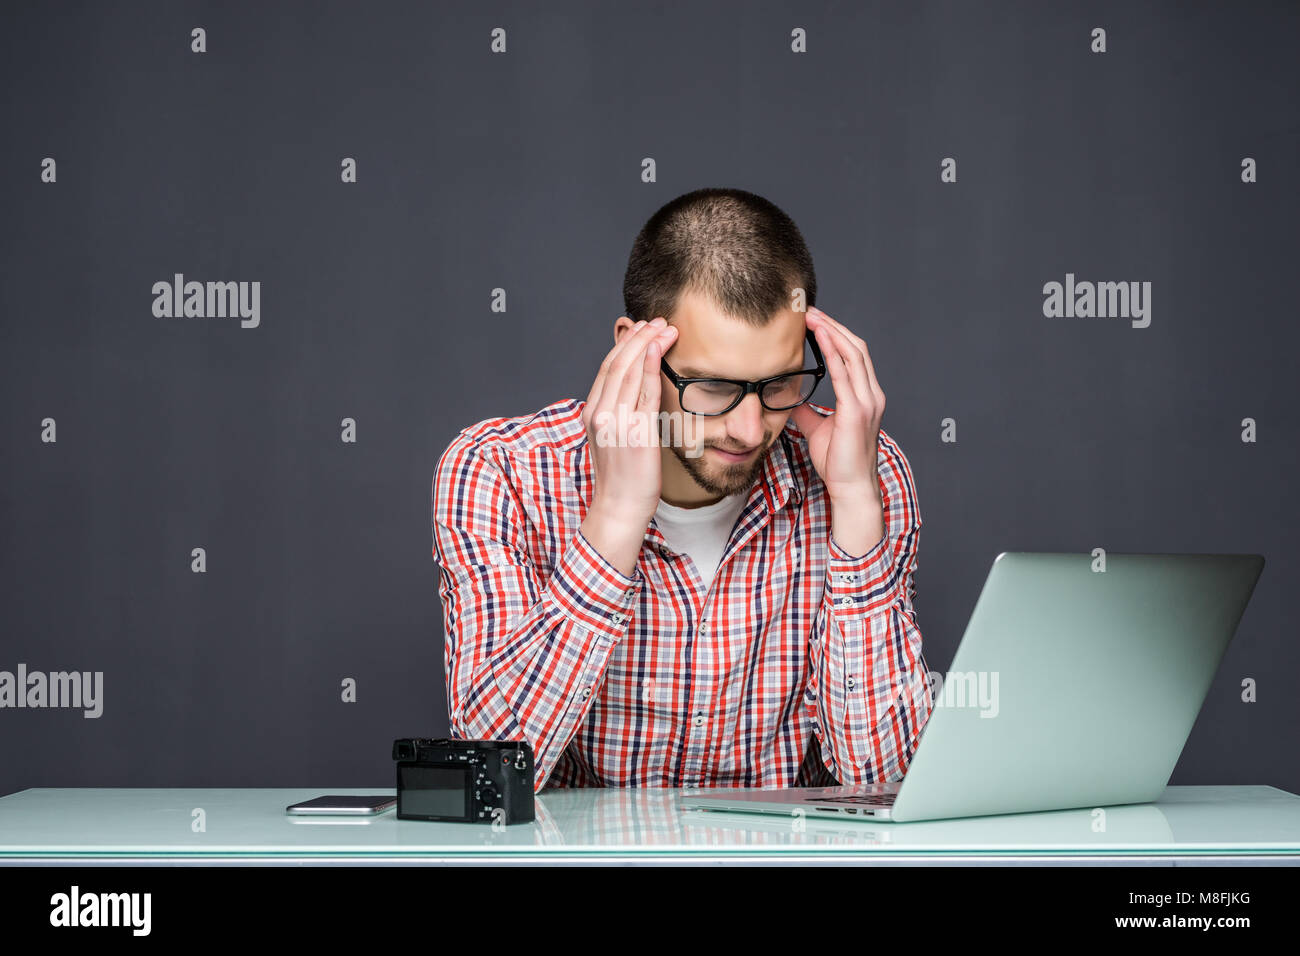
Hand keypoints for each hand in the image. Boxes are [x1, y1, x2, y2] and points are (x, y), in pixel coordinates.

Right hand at [581, 317, 678, 530]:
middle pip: (617, 364)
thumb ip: (619, 413)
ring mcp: (616, 423)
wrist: (620, 507)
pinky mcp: (635, 432)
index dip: (624, 345)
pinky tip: (658, 348)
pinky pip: (644, 391)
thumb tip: (636, 390)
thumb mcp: (613, 439)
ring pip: (629, 372)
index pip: (607, 369)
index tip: (640, 330)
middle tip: (656, 320)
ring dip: (648, 344)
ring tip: (664, 327)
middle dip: (637, 337)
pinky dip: (651, 366)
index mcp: (592, 414)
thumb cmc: (622, 478)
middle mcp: (600, 414)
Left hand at [790, 307, 884, 507]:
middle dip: (833, 326)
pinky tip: (820, 335)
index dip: (837, 336)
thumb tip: (793, 401)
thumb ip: (809, 413)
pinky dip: (833, 350)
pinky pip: (845, 373)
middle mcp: (871, 394)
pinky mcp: (857, 411)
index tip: (815, 322)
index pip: (854, 356)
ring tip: (812, 316)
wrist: (850, 488)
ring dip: (832, 331)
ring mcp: (867, 401)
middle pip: (856, 347)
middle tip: (810, 311)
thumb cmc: (838, 463)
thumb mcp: (819, 430)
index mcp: (865, 397)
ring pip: (853, 354)